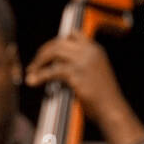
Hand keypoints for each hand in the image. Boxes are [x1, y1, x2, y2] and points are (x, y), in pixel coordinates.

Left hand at [24, 33, 143, 143]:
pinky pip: (52, 72)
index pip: (73, 35)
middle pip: (59, 43)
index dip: (56, 42)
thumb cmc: (102, 96)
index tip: (45, 53)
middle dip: (43, 52)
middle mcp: (89, 52)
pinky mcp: (76, 75)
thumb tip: (58, 62)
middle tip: (34, 64)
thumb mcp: (96, 72)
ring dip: (39, 62)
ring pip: (53, 53)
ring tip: (31, 72)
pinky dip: (39, 76)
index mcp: (95, 49)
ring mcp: (83, 62)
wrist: (111, 109)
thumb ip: (82, 62)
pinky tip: (33, 82)